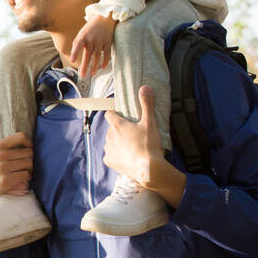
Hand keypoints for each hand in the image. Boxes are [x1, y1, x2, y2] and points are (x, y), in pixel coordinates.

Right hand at [0, 112, 33, 213]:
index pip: (21, 137)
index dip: (29, 142)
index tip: (27, 147)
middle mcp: (0, 156)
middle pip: (28, 152)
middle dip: (29, 158)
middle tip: (24, 162)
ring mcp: (3, 168)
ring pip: (29, 164)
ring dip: (29, 168)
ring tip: (23, 170)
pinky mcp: (6, 181)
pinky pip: (26, 175)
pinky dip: (27, 177)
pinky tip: (21, 178)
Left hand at [70, 14, 116, 79]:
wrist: (104, 19)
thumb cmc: (90, 29)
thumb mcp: (81, 34)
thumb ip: (77, 44)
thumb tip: (73, 57)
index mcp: (83, 37)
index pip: (78, 45)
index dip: (75, 52)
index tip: (72, 60)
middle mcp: (91, 39)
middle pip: (88, 55)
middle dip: (85, 66)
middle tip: (82, 75)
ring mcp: (100, 41)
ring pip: (97, 56)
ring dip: (95, 66)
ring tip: (92, 74)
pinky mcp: (108, 42)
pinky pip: (107, 53)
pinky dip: (105, 61)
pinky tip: (102, 67)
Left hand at [104, 86, 186, 207]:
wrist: (148, 169)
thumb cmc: (149, 144)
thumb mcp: (150, 122)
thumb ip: (146, 104)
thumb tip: (145, 87)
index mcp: (117, 125)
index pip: (109, 114)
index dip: (115, 114)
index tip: (122, 117)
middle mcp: (109, 136)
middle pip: (112, 129)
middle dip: (119, 131)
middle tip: (133, 135)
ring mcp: (108, 149)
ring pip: (111, 142)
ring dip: (118, 143)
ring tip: (132, 147)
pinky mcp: (109, 161)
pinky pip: (111, 155)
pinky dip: (117, 155)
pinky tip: (128, 157)